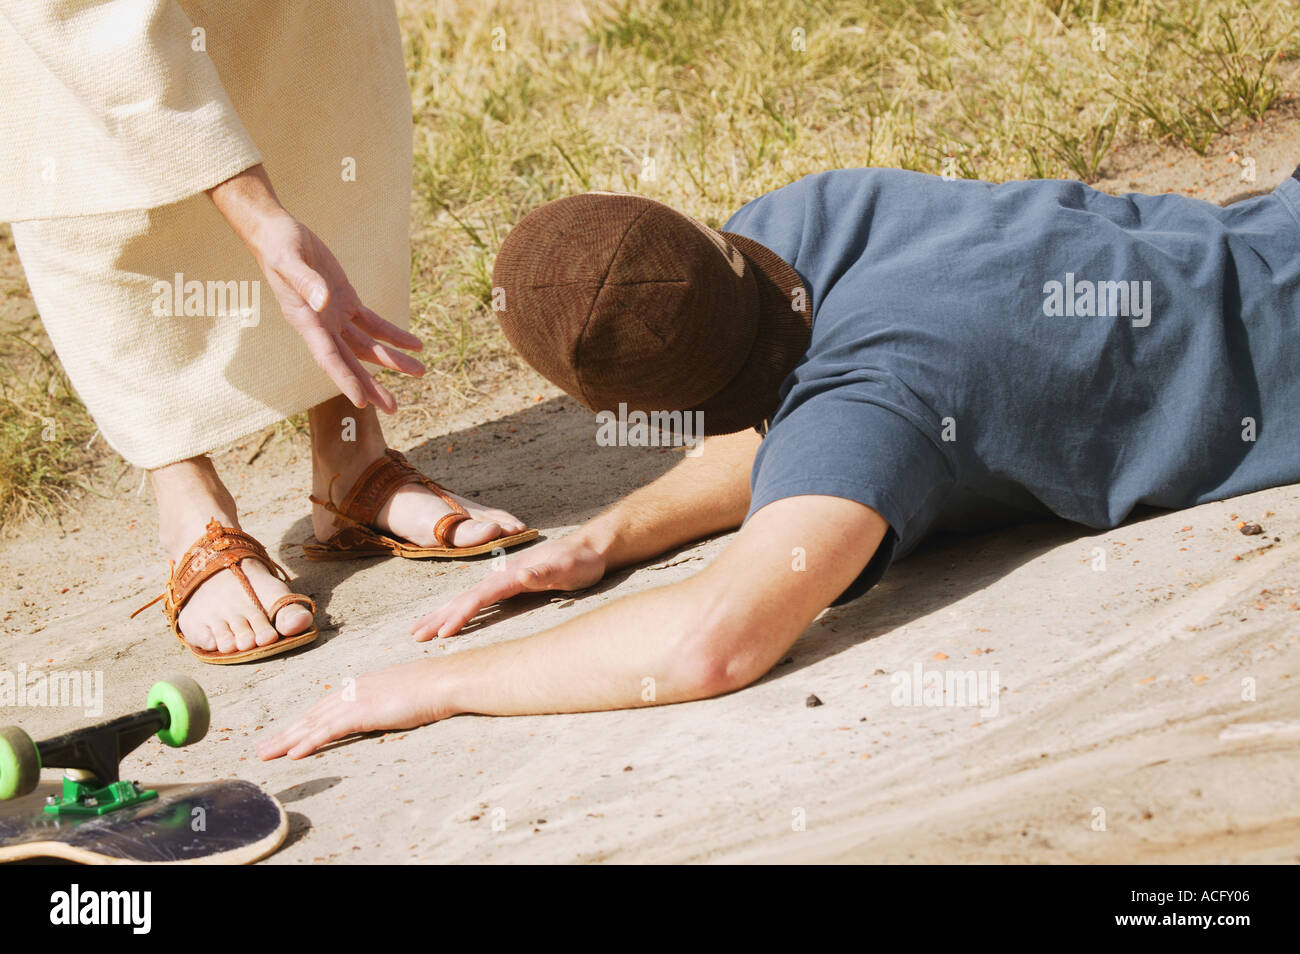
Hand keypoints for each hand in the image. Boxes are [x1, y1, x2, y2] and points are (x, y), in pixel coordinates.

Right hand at [208, 164, 423, 412]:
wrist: (278, 235)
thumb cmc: (278, 247)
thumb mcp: (289, 261)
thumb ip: (306, 283)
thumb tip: (324, 303)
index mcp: (306, 322)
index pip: (328, 358)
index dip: (345, 379)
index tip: (361, 401)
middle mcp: (322, 326)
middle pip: (352, 361)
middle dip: (372, 385)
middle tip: (393, 408)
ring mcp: (335, 316)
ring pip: (367, 346)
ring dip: (392, 360)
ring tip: (420, 372)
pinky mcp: (347, 302)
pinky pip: (374, 324)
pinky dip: (393, 334)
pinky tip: (414, 344)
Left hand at [257, 659, 449, 759]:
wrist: (444, 680)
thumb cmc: (433, 687)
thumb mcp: (404, 692)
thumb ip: (390, 700)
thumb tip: (388, 708)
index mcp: (363, 685)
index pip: (326, 706)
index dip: (305, 721)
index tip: (289, 733)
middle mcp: (354, 690)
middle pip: (313, 715)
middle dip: (287, 732)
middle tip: (264, 748)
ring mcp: (356, 700)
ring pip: (314, 724)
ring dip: (287, 740)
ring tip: (266, 754)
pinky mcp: (363, 713)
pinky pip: (329, 731)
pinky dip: (309, 742)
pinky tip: (293, 754)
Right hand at [410, 533, 606, 639]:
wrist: (589, 548)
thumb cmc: (581, 561)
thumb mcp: (568, 568)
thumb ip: (544, 572)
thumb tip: (520, 576)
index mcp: (512, 574)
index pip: (479, 597)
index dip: (460, 615)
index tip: (442, 633)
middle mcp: (502, 575)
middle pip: (463, 597)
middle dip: (438, 617)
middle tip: (414, 635)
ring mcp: (503, 579)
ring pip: (465, 597)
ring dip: (441, 613)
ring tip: (418, 629)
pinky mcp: (508, 584)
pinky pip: (476, 599)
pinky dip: (457, 609)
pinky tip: (448, 617)